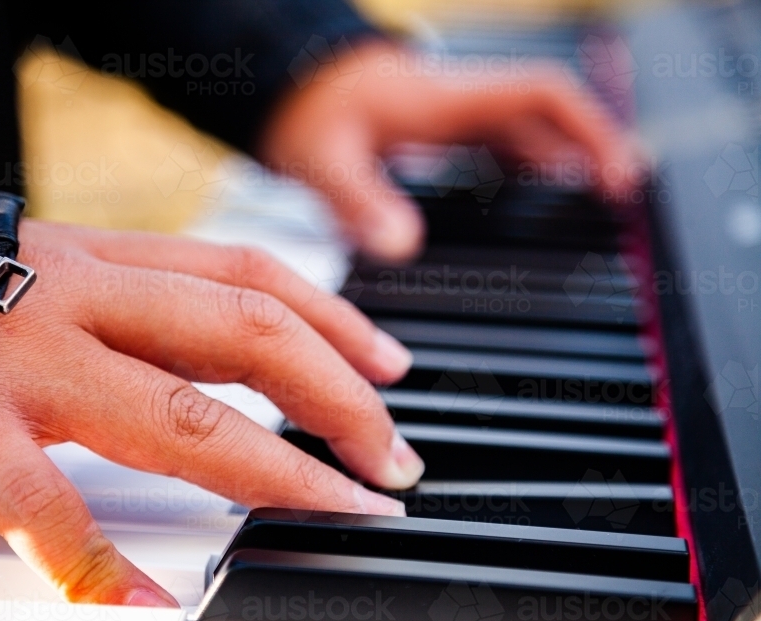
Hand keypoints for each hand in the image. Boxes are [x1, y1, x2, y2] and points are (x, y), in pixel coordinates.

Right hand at [0, 220, 421, 606]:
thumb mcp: (67, 277)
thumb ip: (146, 309)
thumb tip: (242, 355)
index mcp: (110, 261)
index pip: (251, 276)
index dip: (335, 321)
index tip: (389, 370)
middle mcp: (84, 298)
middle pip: (245, 333)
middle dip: (336, 396)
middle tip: (390, 455)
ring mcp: (29, 364)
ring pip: (178, 412)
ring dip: (274, 469)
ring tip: (337, 505)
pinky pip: (47, 506)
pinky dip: (102, 563)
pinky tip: (150, 605)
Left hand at [259, 40, 642, 260]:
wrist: (287, 87)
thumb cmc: (306, 114)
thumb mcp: (323, 162)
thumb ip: (357, 202)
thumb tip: (401, 246)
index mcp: (447, 103)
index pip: (542, 99)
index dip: (591, 132)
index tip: (617, 179)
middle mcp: (461, 106)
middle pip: (549, 122)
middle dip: (591, 156)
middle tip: (621, 208)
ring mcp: (454, 119)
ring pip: (527, 136)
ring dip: (563, 164)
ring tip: (593, 209)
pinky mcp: (441, 135)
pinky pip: (499, 148)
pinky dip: (526, 171)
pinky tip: (530, 202)